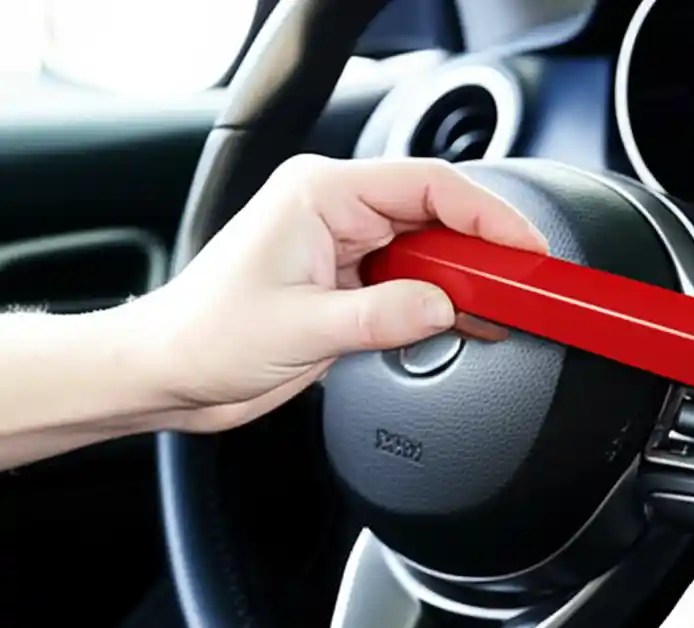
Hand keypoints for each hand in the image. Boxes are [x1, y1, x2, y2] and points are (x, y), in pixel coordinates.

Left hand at [131, 155, 546, 431]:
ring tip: (508, 307)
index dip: (487, 214)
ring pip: (433, 253)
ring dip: (469, 282)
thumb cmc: (202, 335)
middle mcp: (338, 213)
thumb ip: (380, 316)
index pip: (427, 185)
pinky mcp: (353, 288)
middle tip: (527, 284)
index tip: (525, 247)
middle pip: (439, 217)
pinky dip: (447, 306)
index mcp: (320, 194)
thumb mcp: (299, 328)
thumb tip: (444, 306)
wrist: (166, 375)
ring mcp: (348, 251)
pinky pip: (416, 287)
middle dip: (486, 250)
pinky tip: (476, 323)